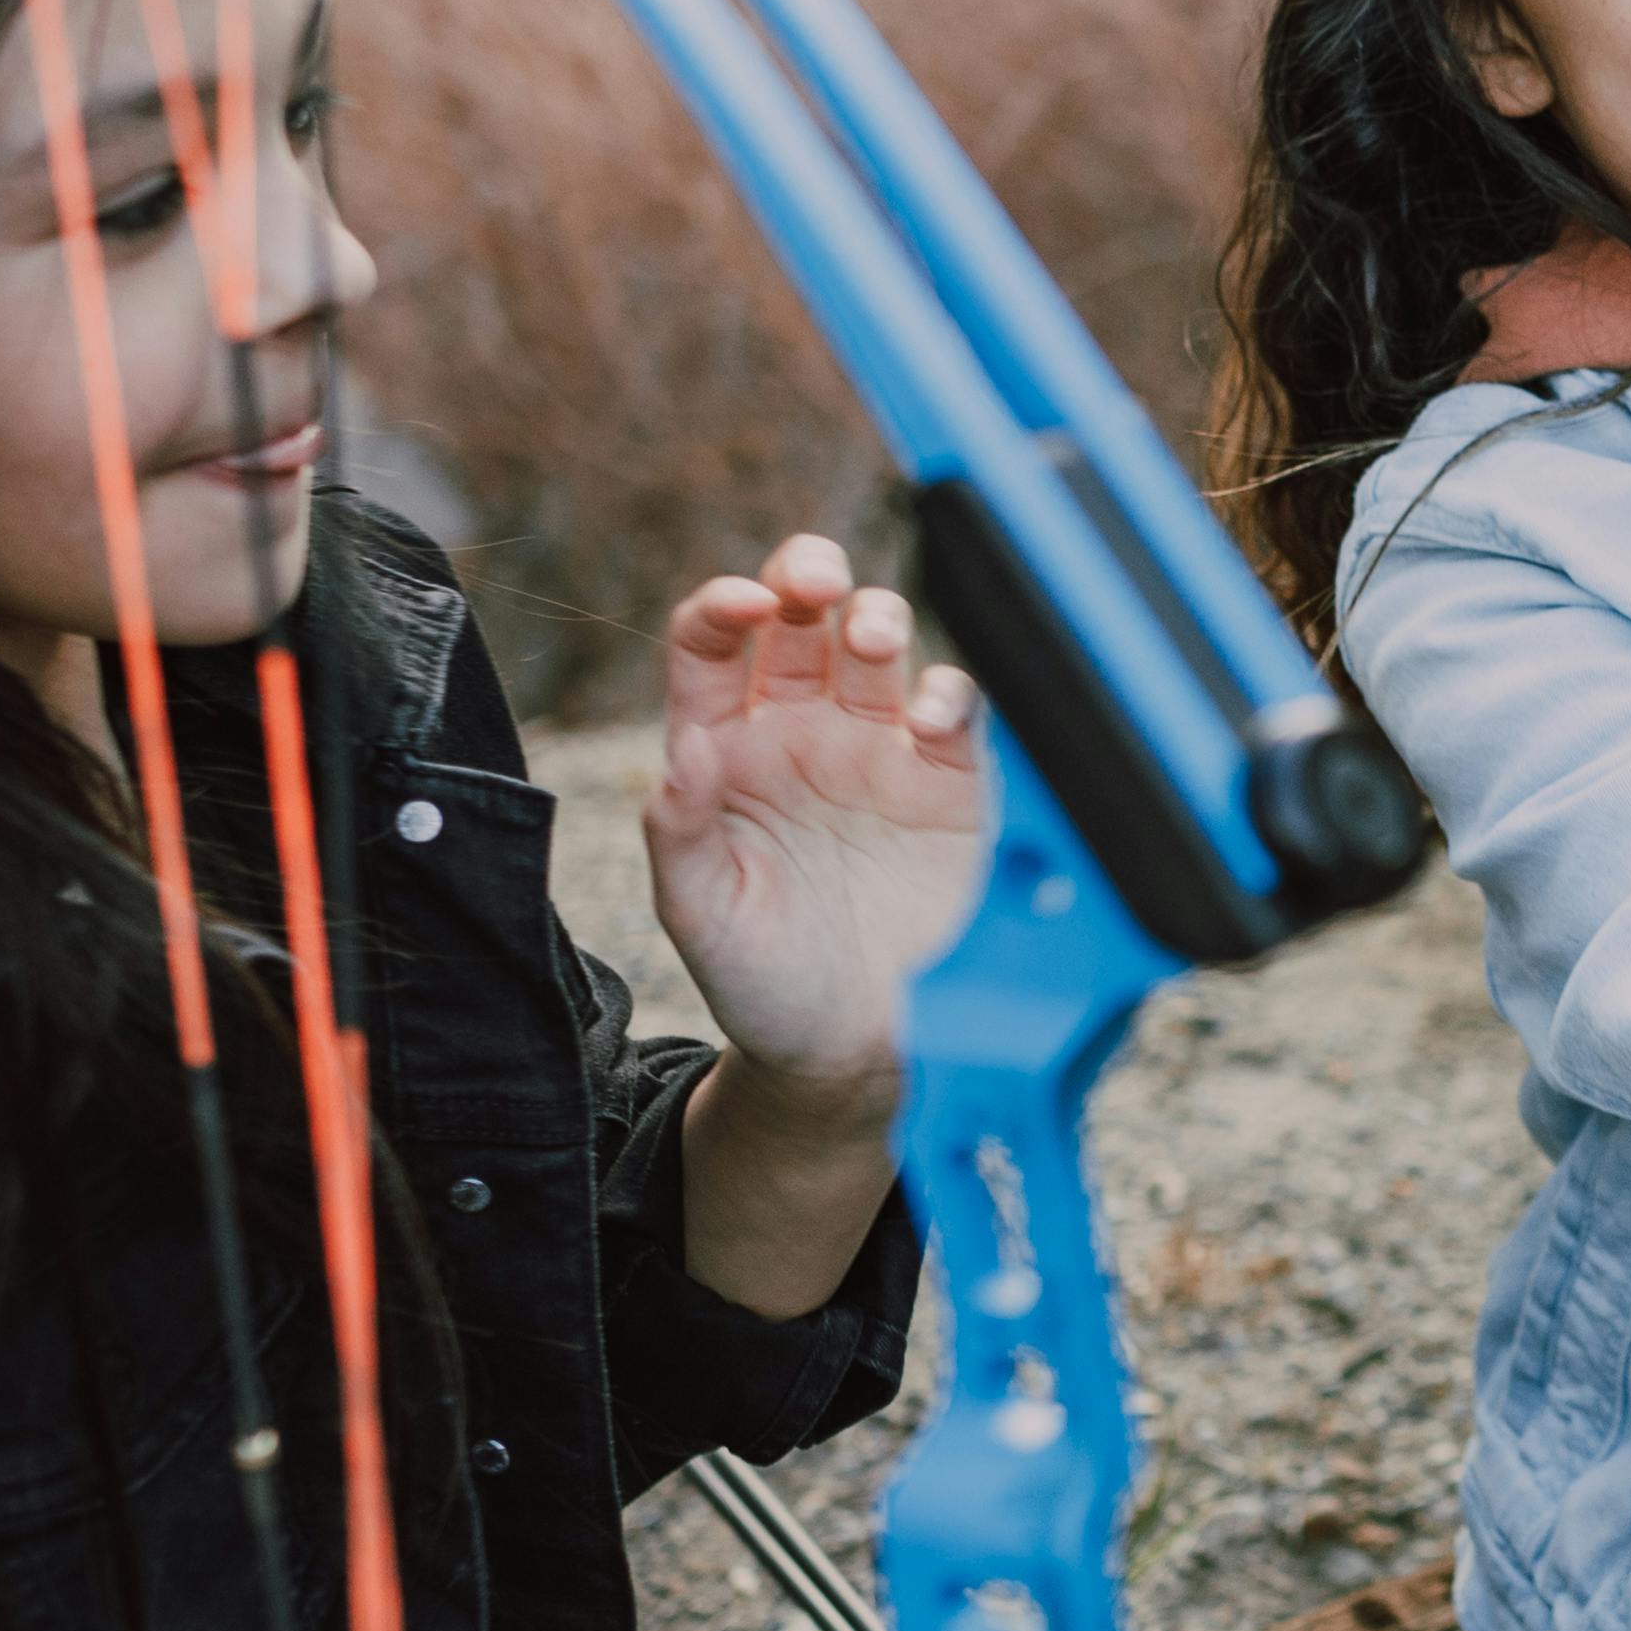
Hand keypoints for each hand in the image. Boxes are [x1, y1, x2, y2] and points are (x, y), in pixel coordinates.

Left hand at [645, 534, 988, 1097]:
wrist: (855, 1052)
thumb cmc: (763, 985)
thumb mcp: (702, 916)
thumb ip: (683, 833)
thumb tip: (677, 755)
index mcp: (725, 750)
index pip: (711, 648)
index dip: (722, 608)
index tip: (741, 608)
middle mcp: (799, 734)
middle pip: (800, 621)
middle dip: (806, 577)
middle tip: (815, 581)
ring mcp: (876, 753)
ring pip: (877, 649)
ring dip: (877, 621)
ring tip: (873, 636)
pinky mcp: (948, 784)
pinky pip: (952, 712)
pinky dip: (947, 695)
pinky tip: (930, 716)